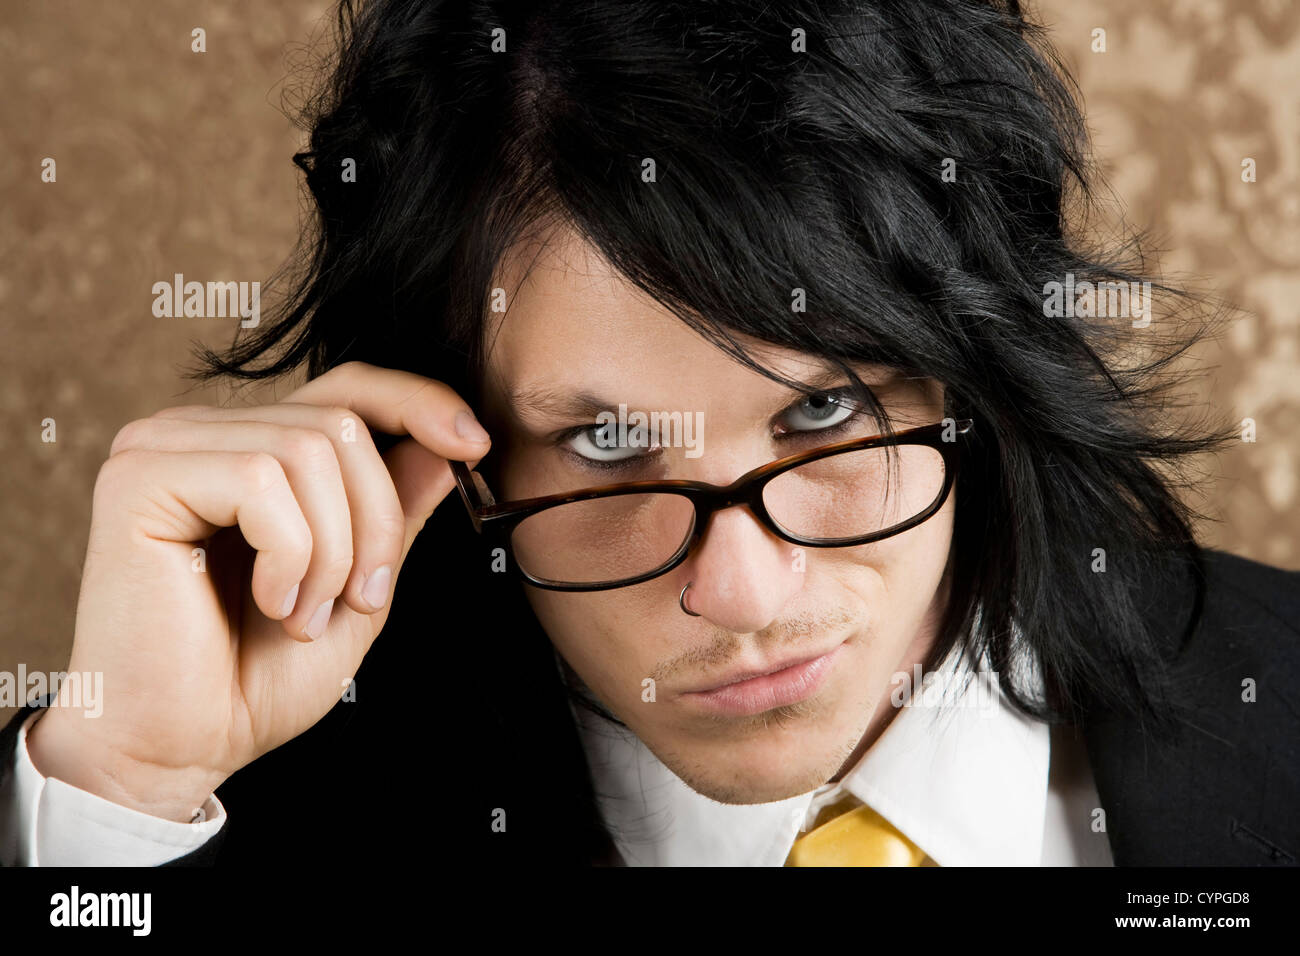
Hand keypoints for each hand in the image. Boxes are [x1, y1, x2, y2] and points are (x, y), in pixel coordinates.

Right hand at [27, 362, 489, 821]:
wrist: (180, 748)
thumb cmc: (256, 675)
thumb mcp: (358, 582)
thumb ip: (396, 509)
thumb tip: (448, 443)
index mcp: (252, 449)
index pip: (347, 387)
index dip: (417, 402)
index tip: (475, 444)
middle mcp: (203, 433)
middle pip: (341, 423)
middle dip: (376, 523)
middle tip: (357, 600)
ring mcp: (164, 448)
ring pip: (309, 450)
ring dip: (332, 552)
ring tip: (303, 614)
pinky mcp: (138, 478)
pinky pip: (261, 481)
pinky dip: (290, 555)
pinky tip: (270, 603)